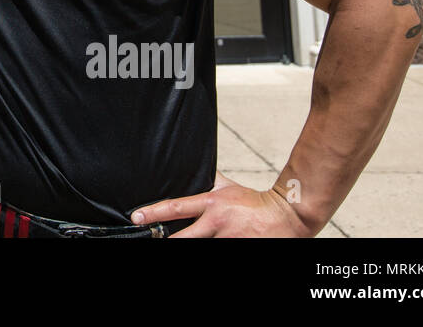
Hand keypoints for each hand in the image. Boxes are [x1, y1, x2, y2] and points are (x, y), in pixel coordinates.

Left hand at [130, 171, 315, 236]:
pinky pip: (218, 253)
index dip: (154, 213)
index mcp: (212, 204)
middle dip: (165, 240)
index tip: (137, 217)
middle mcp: (216, 224)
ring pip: (198, 247)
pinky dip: (211, 248)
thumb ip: (208, 180)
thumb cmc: (254, 202)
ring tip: (180, 241)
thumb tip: (191, 169)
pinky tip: (210, 243)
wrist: (286, 216)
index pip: (176, 207)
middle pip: (182, 238)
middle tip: (151, 239)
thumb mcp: (228, 186)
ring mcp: (227, 241)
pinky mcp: (237, 250)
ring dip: (190, 244)